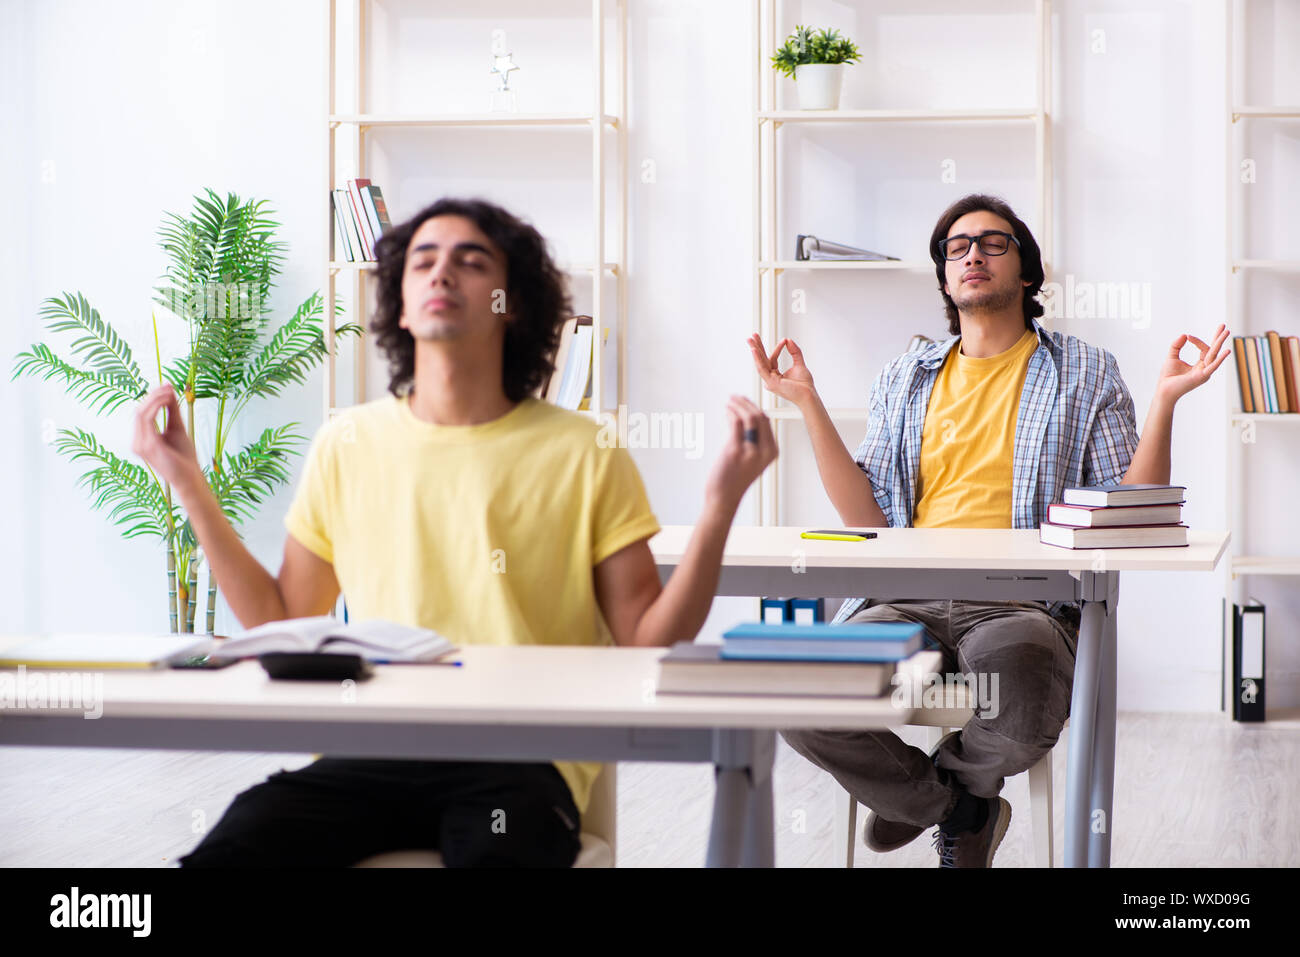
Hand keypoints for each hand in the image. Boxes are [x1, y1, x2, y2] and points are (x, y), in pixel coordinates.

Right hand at [132, 384, 202, 492]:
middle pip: (139, 410)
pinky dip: (157, 406)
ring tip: (170, 391)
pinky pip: (147, 419)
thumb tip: (169, 390)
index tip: (167, 385)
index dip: (152, 397)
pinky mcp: (148, 446)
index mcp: (142, 438)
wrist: (190, 477)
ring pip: (141, 412)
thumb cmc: (184, 456)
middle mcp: (137, 442)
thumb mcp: (177, 427)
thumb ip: (172, 410)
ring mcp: (140, 445)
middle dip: (153, 395)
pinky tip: (168, 400)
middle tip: (169, 386)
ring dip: (155, 398)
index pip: (141, 413)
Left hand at [704, 395, 777, 510]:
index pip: (767, 422)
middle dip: (747, 403)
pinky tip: (727, 410)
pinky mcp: (735, 450)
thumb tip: (746, 415)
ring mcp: (750, 450)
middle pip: (760, 416)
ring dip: (738, 405)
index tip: (745, 401)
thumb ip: (753, 440)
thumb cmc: (736, 478)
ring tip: (730, 400)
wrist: (725, 497)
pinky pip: (736, 423)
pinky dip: (731, 413)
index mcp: (771, 452)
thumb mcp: (752, 459)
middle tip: (735, 397)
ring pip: (749, 417)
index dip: (755, 408)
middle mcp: (764, 451)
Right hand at [748, 334, 817, 409]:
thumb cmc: (805, 385)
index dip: (777, 348)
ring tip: (750, 339)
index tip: (784, 340)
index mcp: (775, 375)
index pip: (772, 359)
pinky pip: (762, 369)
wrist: (809, 395)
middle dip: (757, 347)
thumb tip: (789, 340)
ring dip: (755, 350)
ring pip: (760, 363)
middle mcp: (770, 379)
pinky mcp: (771, 383)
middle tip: (753, 335)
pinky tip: (754, 350)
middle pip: (762, 360)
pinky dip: (758, 359)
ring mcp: (769, 381)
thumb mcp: (799, 363)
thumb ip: (795, 352)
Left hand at [1153, 324, 1229, 406]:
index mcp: (1200, 364)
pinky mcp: (1202, 376)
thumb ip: (1177, 345)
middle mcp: (1205, 368)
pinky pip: (1213, 366)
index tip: (1188, 336)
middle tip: (1224, 326)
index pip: (1204, 349)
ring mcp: (1205, 372)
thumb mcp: (1172, 357)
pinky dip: (1220, 359)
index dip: (1197, 341)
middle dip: (1219, 338)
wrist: (1164, 390)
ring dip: (1220, 342)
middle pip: (1214, 350)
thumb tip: (1184, 334)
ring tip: (1226, 331)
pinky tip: (1227, 351)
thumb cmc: (1168, 376)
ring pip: (1214, 355)